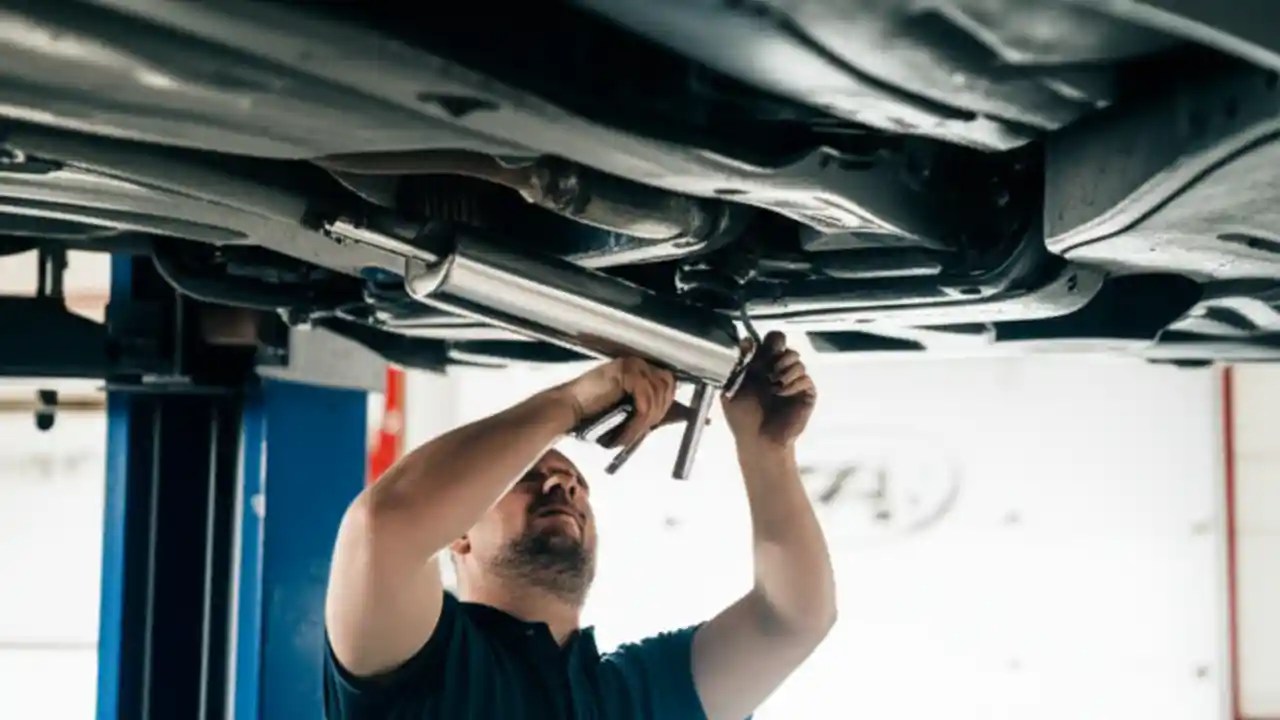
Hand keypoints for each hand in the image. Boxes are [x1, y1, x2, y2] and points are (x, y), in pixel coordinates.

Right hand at [559, 357, 679, 447]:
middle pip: (668, 389)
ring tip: (627, 437)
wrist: (568, 411)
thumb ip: (656, 412)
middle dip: (658, 415)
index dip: (683, 405)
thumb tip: (686, 414)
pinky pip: (645, 400)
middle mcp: (640, 364)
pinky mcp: (626, 371)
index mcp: (643, 371)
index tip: (707, 422)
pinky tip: (625, 432)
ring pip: (657, 397)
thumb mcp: (633, 415)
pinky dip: (638, 421)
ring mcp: (634, 365)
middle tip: (639, 432)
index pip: (670, 383)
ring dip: (644, 423)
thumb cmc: (596, 416)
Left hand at [722, 331, 816, 449]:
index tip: (759, 353)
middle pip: (784, 343)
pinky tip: (781, 393)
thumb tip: (746, 341)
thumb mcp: (733, 388)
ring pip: (795, 358)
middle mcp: (778, 368)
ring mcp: (793, 379)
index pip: (769, 341)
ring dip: (783, 369)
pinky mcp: (805, 392)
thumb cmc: (743, 417)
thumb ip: (739, 365)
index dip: (766, 343)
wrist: (758, 440)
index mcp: (761, 364)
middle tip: (768, 369)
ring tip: (773, 385)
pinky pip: (804, 377)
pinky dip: (792, 383)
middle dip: (776, 353)